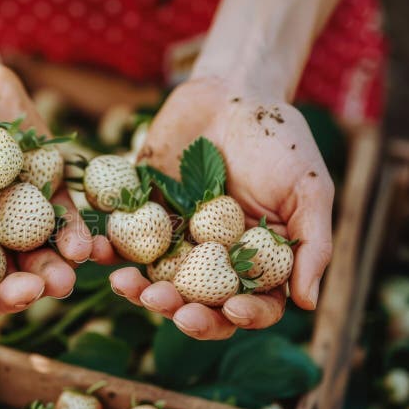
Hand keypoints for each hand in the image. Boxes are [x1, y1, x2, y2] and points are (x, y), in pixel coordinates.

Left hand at [110, 76, 333, 339]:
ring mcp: (177, 241)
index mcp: (257, 262)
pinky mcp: (142, 217)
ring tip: (126, 285)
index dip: (245, 315)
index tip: (232, 309)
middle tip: (166, 304)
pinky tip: (97, 250)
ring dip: (139, 290)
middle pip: (199, 303)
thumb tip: (308, 303)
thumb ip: (311, 243)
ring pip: (156, 280)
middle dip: (182, 311)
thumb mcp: (308, 189)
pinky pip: (122, 240)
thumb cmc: (279, 141)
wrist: (230, 93)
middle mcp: (215, 261)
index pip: (254, 304)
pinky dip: (107, 249)